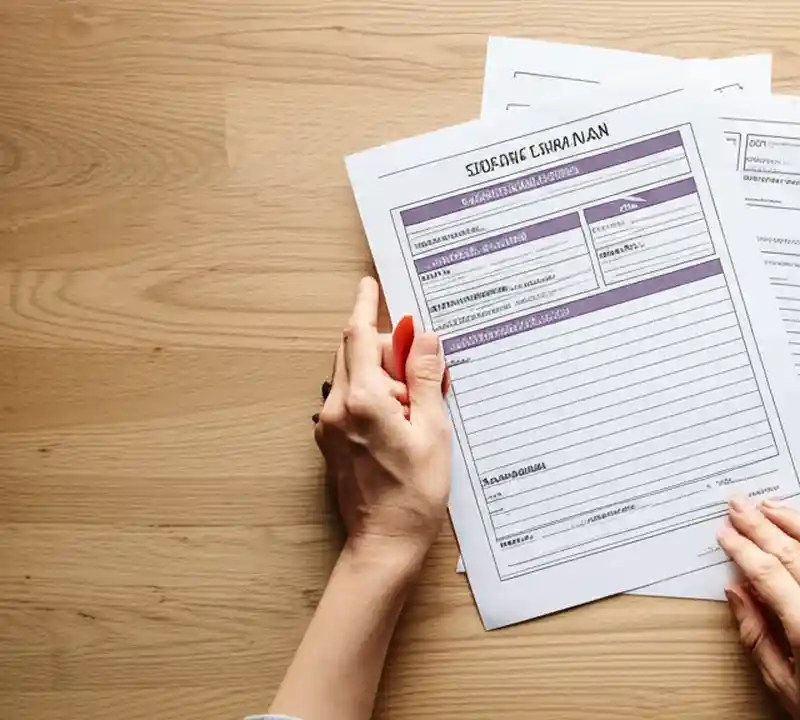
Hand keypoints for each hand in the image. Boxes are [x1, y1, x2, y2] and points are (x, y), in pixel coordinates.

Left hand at [315, 277, 451, 565]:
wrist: (384, 544)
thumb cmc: (414, 495)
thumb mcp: (433, 430)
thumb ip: (424, 378)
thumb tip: (424, 337)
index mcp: (362, 400)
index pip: (359, 335)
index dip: (366, 305)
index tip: (370, 284)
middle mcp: (336, 407)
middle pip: (355, 352)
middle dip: (387, 346)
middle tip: (424, 363)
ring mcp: (328, 425)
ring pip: (353, 376)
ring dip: (384, 373)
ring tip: (421, 403)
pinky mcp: (331, 441)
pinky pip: (351, 400)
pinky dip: (376, 395)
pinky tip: (405, 418)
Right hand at [718, 498, 799, 719]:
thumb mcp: (784, 685)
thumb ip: (757, 635)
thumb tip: (736, 591)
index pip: (767, 573)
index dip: (742, 548)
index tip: (724, 532)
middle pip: (793, 550)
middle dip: (761, 524)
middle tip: (738, 504)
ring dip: (797, 518)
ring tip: (771, 505)